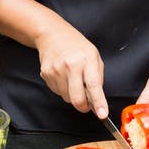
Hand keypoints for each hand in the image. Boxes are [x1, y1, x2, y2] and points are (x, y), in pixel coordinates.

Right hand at [0, 0, 108, 118]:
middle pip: (77, 99)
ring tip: (73, 79)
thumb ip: (97, 76)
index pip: (93, 84)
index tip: (102, 114)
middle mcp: (70, 65)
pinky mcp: (46, 75)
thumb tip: (97, 98)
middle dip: (84, 106)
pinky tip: (64, 76)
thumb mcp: (94, 55)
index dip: (99, 102)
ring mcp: (56, 71)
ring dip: (72, 95)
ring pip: (67, 98)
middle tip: (87, 104)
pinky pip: (57, 92)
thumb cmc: (76, 45)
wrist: (52, 34)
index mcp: (86, 59)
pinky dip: (63, 89)